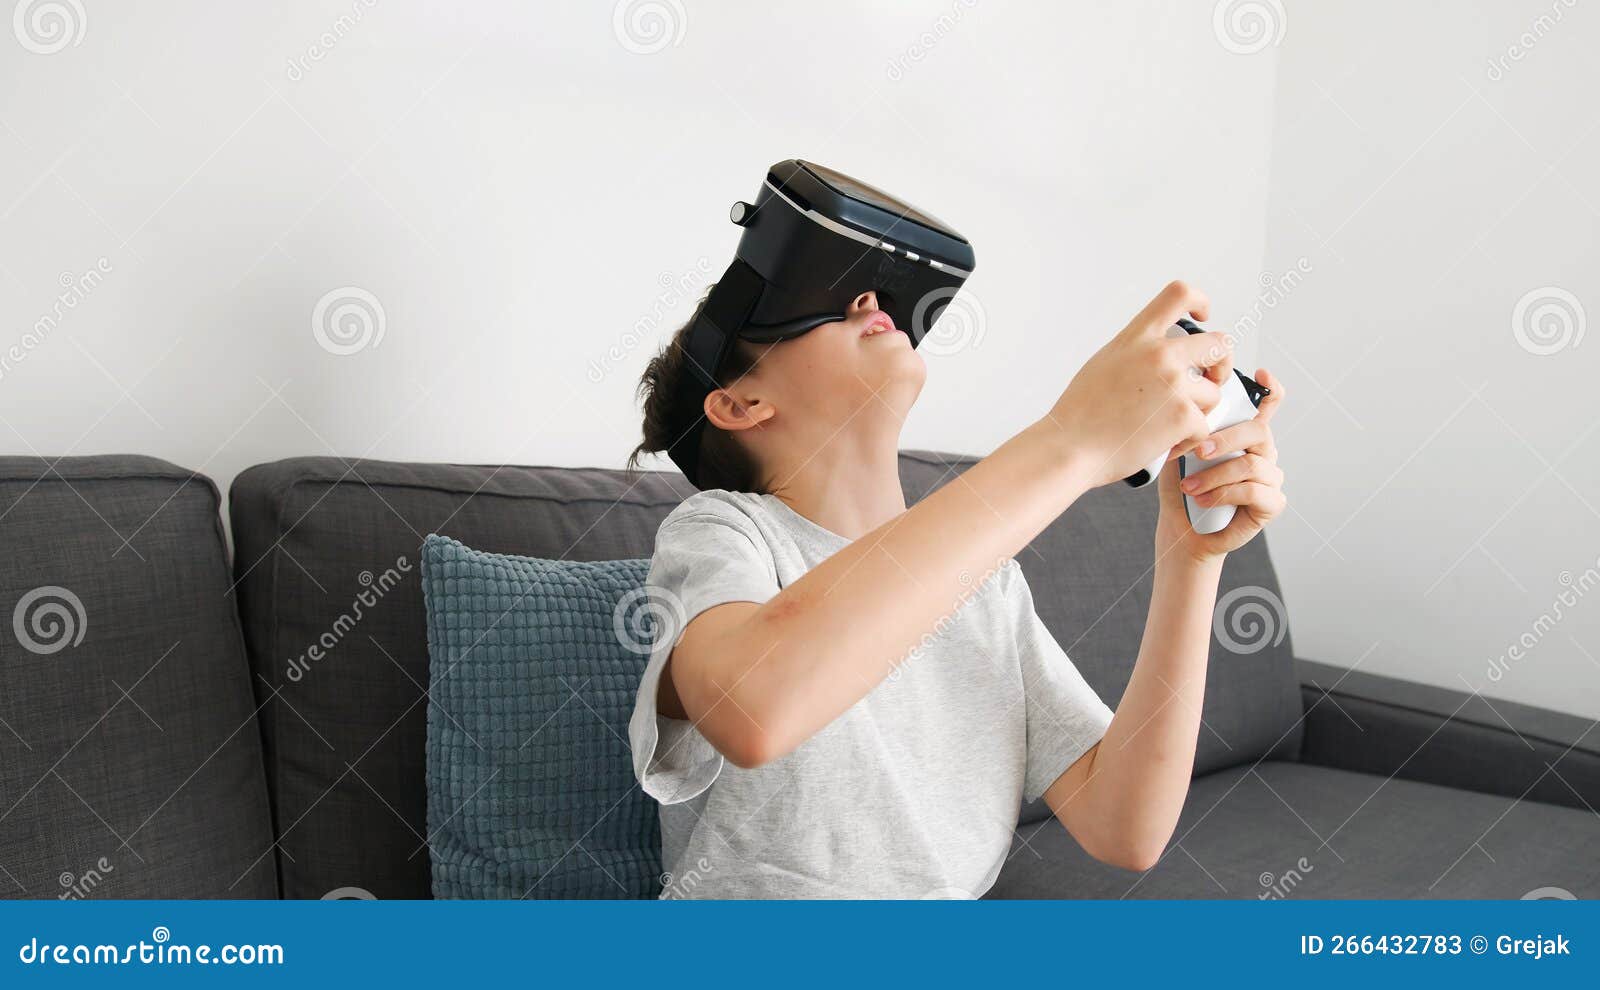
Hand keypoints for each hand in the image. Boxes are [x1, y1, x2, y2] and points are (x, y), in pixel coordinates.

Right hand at [1045, 281, 1236, 487]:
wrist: (1070, 448)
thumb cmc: (1080, 416)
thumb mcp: (1103, 364)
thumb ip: (1134, 352)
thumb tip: (1153, 351)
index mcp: (1136, 339)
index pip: (1178, 295)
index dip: (1199, 301)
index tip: (1203, 315)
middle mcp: (1159, 355)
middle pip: (1219, 343)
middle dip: (1221, 365)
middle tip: (1211, 381)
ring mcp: (1174, 384)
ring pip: (1213, 394)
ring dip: (1198, 413)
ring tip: (1169, 428)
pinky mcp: (1183, 416)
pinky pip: (1204, 428)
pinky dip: (1188, 442)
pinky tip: (1164, 445)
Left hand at [1155, 368, 1285, 561]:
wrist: (1181, 532)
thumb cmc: (1181, 490)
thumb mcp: (1181, 453)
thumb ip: (1192, 430)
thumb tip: (1186, 407)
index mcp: (1244, 438)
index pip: (1267, 408)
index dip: (1270, 390)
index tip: (1260, 374)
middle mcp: (1263, 454)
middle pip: (1258, 431)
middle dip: (1225, 439)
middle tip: (1197, 451)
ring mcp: (1270, 478)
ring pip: (1251, 464)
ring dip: (1215, 475)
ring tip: (1189, 487)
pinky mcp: (1272, 504)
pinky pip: (1254, 490)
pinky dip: (1223, 494)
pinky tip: (1203, 501)